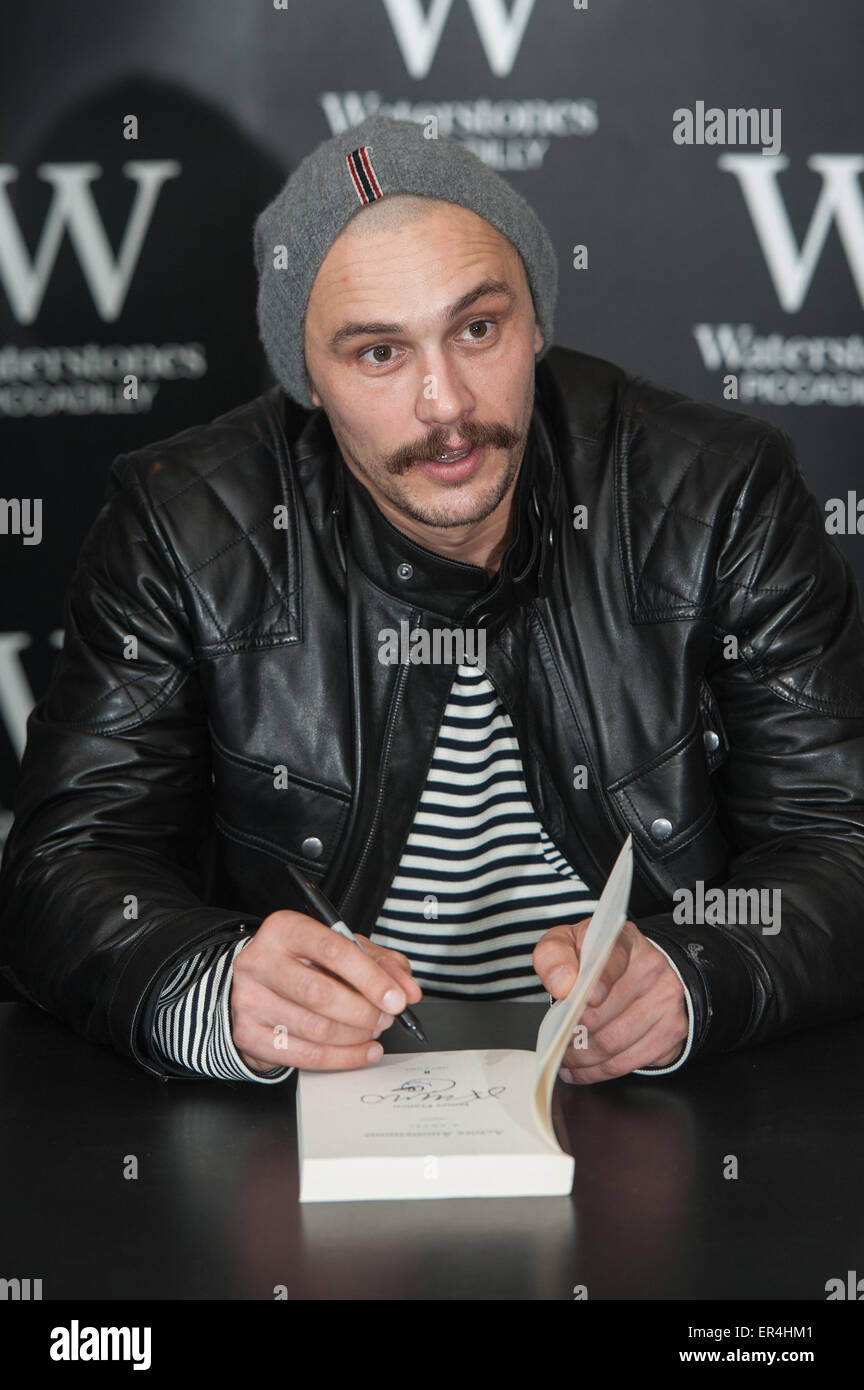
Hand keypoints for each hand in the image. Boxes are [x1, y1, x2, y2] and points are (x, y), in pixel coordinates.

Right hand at [230, 911, 421, 1073]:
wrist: (258, 983)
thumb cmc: (306, 962)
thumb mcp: (345, 949)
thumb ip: (381, 963)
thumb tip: (408, 991)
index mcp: (285, 929)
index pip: (333, 950)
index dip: (370, 978)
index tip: (397, 998)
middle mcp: (260, 961)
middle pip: (320, 993)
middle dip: (364, 1011)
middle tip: (386, 1018)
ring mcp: (249, 999)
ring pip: (315, 1029)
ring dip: (356, 1035)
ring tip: (373, 1030)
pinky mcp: (248, 1035)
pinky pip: (304, 1056)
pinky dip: (343, 1058)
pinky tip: (363, 1051)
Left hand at [533, 917, 687, 1083]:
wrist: (640, 970)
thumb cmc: (598, 959)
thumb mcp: (569, 943)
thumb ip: (554, 955)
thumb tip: (561, 984)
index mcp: (624, 940)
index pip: (612, 959)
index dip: (595, 982)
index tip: (576, 998)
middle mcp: (652, 967)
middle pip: (602, 1013)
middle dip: (570, 1033)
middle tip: (556, 1039)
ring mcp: (666, 1000)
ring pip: (613, 1043)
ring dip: (581, 1056)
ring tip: (565, 1055)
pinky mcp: (671, 1031)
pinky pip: (628, 1061)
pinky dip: (598, 1070)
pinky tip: (582, 1067)